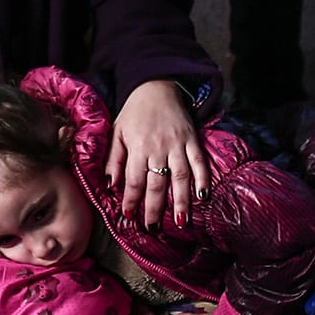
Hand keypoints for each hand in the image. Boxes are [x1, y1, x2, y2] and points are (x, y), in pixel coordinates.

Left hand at [106, 78, 209, 229]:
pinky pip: (199, 162)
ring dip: (181, 200)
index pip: (134, 179)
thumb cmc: (134, 113)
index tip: (130, 216)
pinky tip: (203, 195)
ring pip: (181, 176)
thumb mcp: (116, 132)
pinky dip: (203, 178)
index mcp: (137, 147)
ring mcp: (178, 144)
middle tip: (153, 228)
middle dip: (155, 208)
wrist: (157, 86)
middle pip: (157, 183)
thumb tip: (111, 185)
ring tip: (181, 221)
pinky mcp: (193, 140)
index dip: (132, 200)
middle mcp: (158, 148)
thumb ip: (113, 159)